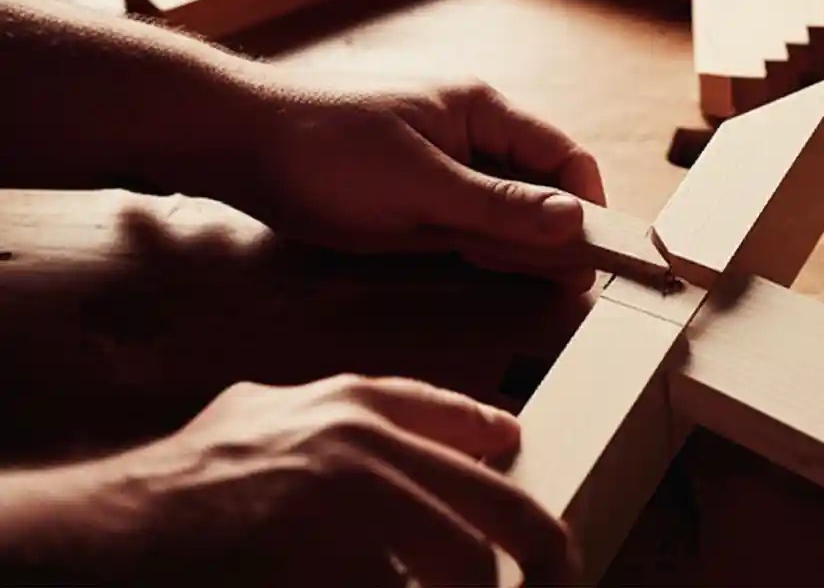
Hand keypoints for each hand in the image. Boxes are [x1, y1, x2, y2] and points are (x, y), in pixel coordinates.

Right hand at [0, 375, 575, 585]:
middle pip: (503, 511)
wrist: (113, 530)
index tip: (538, 491)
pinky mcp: (332, 566)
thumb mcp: (270, 417)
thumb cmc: (190, 481)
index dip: (514, 463)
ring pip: (468, 569)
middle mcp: (366, 444)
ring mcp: (352, 504)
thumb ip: (355, 416)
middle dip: (546, 560)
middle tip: (560, 584)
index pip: (469, 423)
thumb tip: (469, 431)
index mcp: (355, 405)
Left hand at [211, 71, 605, 289]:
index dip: (591, 206)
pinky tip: (466, 258)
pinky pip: (467, 217)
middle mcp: (471, 131)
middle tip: (552, 280)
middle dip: (547, 233)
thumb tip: (575, 222)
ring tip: (493, 262)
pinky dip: (477, 243)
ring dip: (509, 242)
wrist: (235, 142)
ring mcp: (442, 159)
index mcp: (483, 111)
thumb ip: (501, 206)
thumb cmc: (325, 152)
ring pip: (504, 208)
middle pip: (540, 186)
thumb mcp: (422, 187)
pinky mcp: (414, 186)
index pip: (566, 158)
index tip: (599, 258)